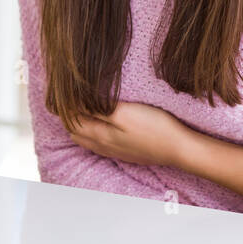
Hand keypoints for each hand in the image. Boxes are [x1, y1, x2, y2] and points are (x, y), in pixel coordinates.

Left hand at [67, 101, 192, 167]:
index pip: (71, 121)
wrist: (178, 149)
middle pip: (76, 131)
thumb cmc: (154, 127)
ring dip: (81, 125)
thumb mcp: (123, 113)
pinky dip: (93, 134)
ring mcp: (114, 151)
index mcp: (99, 134)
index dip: (65, 106)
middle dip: (70, 116)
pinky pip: (100, 145)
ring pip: (87, 139)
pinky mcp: (125, 152)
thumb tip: (73, 104)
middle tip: (71, 98)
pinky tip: (101, 126)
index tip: (64, 91)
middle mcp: (102, 145)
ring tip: (82, 109)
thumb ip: (97, 110)